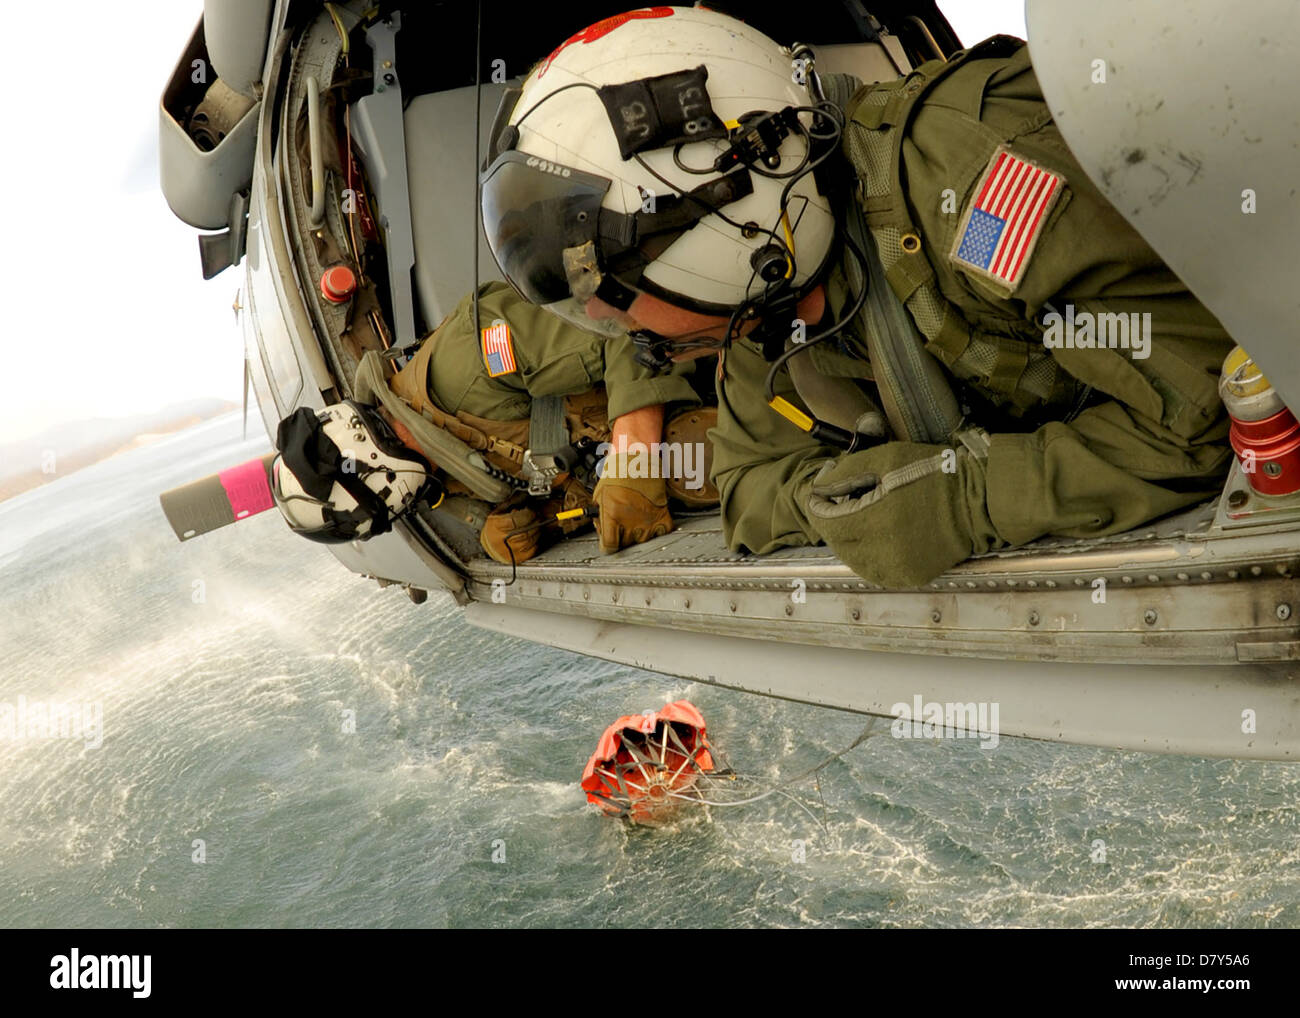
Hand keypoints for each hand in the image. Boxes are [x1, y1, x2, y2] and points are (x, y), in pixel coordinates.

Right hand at [479, 505, 540, 564]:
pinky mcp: (517, 558)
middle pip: (525, 532)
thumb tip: (525, 498)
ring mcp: (510, 551)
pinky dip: (537, 541)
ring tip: (536, 525)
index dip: (527, 515)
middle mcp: (502, 540)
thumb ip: (511, 504)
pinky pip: (532, 550)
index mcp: (496, 526)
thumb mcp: (498, 511)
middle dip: (535, 522)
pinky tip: (534, 535)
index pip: (515, 521)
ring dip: (537, 531)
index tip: (532, 511)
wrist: (490, 543)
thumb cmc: (494, 526)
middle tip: (537, 517)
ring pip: (531, 541)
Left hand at [593, 454, 673, 552]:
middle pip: (626, 544)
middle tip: (621, 524)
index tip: (609, 545)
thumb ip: (600, 518)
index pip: (610, 546)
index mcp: (612, 515)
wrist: (637, 460)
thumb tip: (603, 533)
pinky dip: (656, 531)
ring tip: (634, 519)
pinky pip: (660, 534)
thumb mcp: (599, 497)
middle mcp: (630, 520)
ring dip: (637, 534)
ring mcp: (647, 519)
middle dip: (622, 538)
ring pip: (642, 541)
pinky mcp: (661, 515)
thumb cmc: (617, 475)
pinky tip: (649, 522)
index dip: (608, 547)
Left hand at [806, 441, 995, 586]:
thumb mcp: (886, 459)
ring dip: (851, 539)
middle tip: (850, 500)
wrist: (977, 500)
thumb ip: (846, 473)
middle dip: (835, 520)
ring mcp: (898, 568)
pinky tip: (882, 535)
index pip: (825, 521)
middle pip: (837, 541)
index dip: (819, 505)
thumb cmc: (934, 473)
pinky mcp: (910, 576)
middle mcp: (884, 550)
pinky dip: (870, 555)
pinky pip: (875, 570)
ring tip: (867, 517)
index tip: (823, 493)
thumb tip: (818, 486)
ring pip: (853, 559)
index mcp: (877, 518)